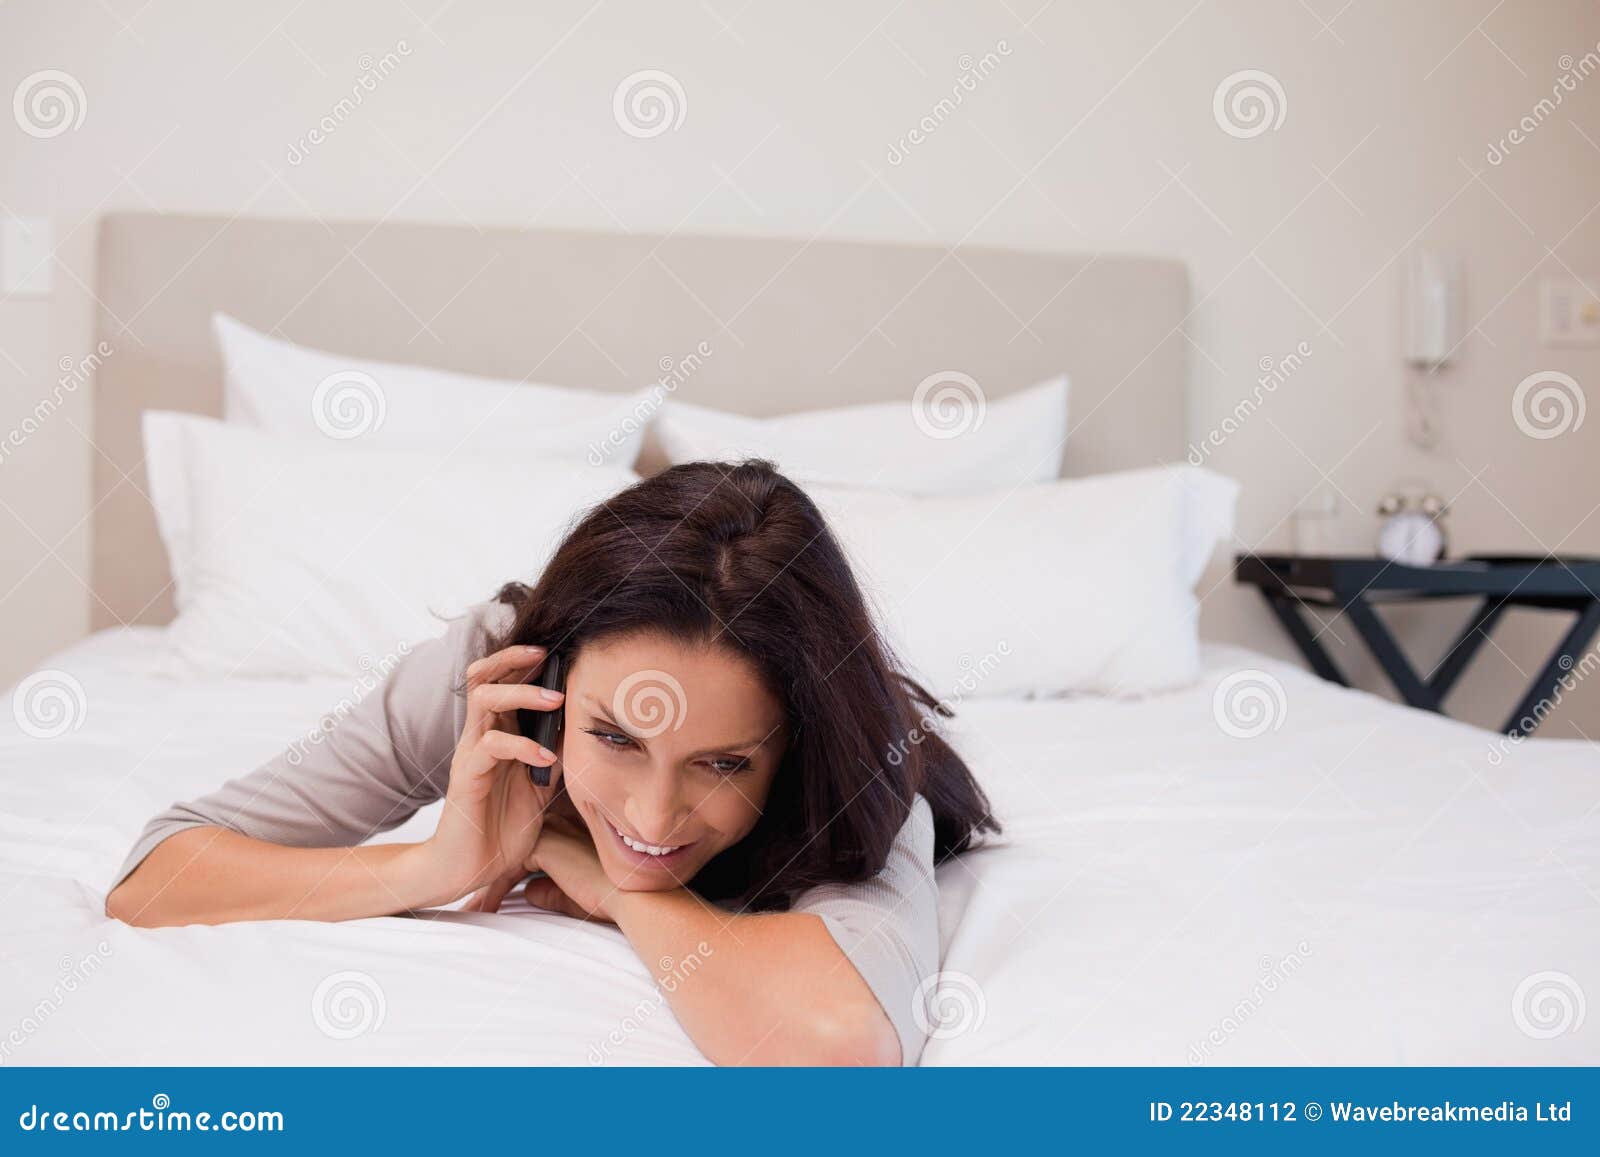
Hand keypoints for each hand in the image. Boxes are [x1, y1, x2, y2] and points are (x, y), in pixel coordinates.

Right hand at [417, 643, 562, 906]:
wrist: (467, 868)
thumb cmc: (501, 827)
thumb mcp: (540, 786)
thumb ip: (555, 755)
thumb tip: (586, 730)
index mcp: (495, 734)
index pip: (498, 679)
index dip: (520, 660)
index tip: (554, 651)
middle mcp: (478, 737)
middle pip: (481, 676)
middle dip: (513, 659)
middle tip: (546, 657)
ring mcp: (470, 754)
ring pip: (484, 701)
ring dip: (522, 694)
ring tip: (555, 701)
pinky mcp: (466, 777)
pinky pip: (491, 747)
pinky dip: (523, 747)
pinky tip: (546, 760)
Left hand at [465, 813, 618, 922]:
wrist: (630, 896)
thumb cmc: (612, 897)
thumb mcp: (574, 895)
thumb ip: (551, 892)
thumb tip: (529, 892)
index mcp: (567, 835)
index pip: (528, 853)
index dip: (509, 878)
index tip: (494, 901)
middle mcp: (556, 828)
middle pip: (513, 854)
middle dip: (493, 882)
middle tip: (475, 908)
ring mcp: (548, 832)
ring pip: (507, 860)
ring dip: (489, 889)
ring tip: (474, 912)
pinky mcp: (543, 845)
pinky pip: (507, 869)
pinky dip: (492, 891)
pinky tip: (484, 910)